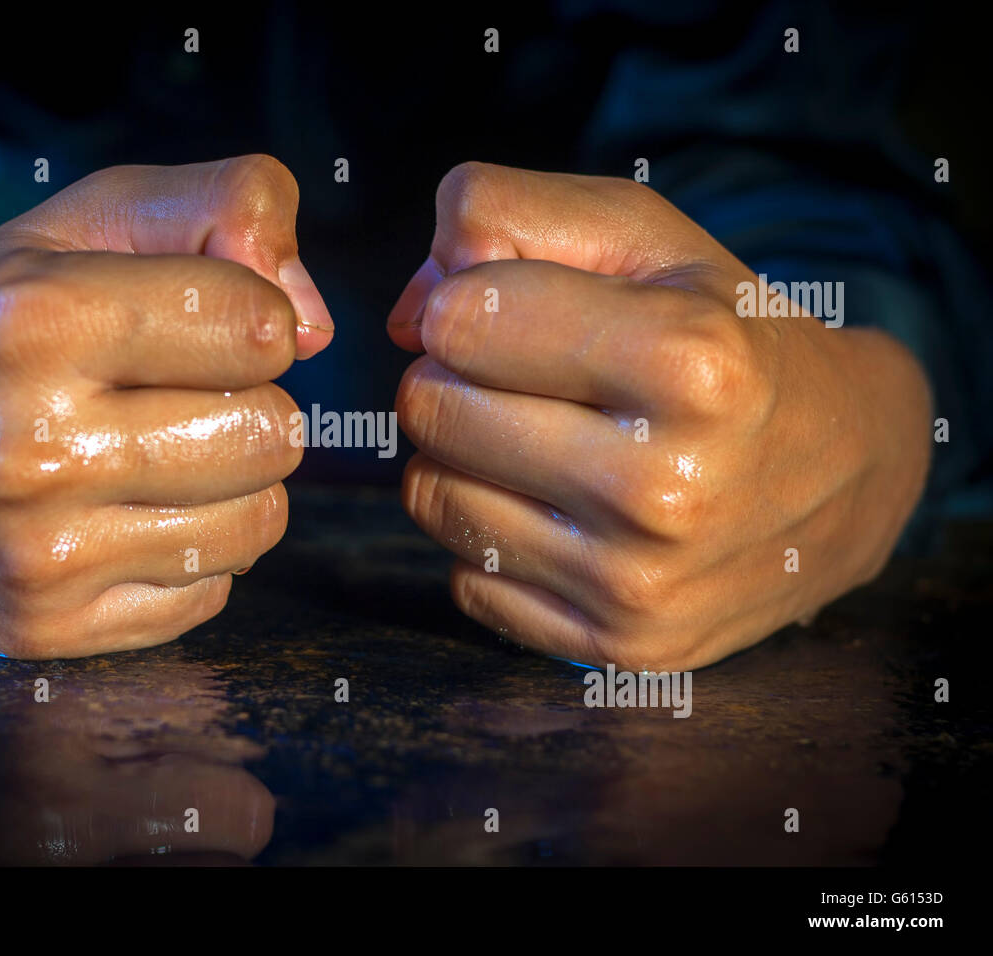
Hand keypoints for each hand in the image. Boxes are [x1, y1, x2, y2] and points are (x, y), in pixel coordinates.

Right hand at [0, 155, 331, 657]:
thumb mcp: (85, 219)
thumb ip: (227, 209)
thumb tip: (315, 326)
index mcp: (30, 322)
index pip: (260, 328)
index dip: (251, 318)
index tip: (200, 322)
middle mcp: (26, 448)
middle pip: (275, 435)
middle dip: (249, 402)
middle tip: (178, 393)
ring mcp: (36, 555)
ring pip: (259, 522)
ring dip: (232, 481)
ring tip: (159, 452)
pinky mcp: (46, 630)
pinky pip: (210, 592)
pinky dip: (191, 550)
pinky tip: (125, 514)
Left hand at [389, 163, 931, 670]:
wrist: (846, 472)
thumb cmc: (728, 335)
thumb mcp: (643, 235)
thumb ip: (506, 213)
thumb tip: (408, 316)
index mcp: (688, 364)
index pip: (459, 320)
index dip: (473, 301)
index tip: (523, 311)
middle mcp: (664, 488)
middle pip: (430, 408)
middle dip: (460, 376)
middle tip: (532, 379)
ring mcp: (637, 584)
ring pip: (430, 495)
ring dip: (466, 456)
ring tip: (545, 439)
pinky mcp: (616, 648)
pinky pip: (466, 577)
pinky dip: (495, 537)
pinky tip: (563, 512)